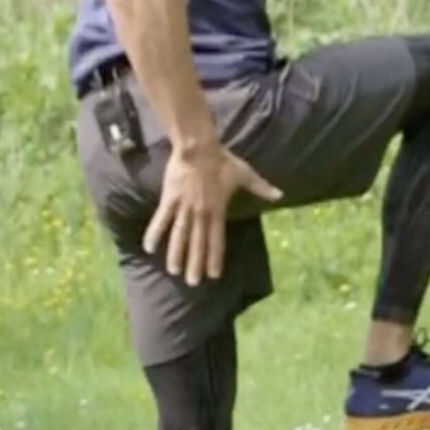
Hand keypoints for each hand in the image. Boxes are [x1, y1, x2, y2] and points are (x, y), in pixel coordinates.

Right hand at [144, 142, 283, 285]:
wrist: (199, 147)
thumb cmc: (222, 161)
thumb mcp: (245, 174)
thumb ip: (261, 188)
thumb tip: (280, 194)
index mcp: (218, 210)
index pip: (217, 240)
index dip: (215, 258)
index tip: (214, 275)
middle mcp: (201, 214)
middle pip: (198, 244)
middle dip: (195, 264)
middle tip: (193, 282)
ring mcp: (184, 208)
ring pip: (180, 236)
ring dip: (176, 255)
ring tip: (174, 272)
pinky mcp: (170, 199)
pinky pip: (161, 220)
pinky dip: (155, 234)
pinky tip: (149, 248)